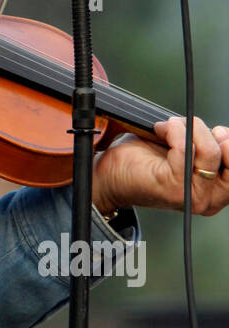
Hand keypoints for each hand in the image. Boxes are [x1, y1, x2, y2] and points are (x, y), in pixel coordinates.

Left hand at [92, 118, 228, 216]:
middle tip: (189, 126)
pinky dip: (172, 130)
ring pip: (210, 150)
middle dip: (210, 133)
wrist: (109, 177)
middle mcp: (208, 200)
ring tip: (168, 128)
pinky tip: (158, 131)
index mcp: (216, 193)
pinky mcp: (173, 187)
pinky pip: (185, 147)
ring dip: (188, 128)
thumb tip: (224, 131)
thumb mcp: (186, 152)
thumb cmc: (145, 161)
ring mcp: (192, 196)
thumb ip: (207, 146)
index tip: (216, 131)